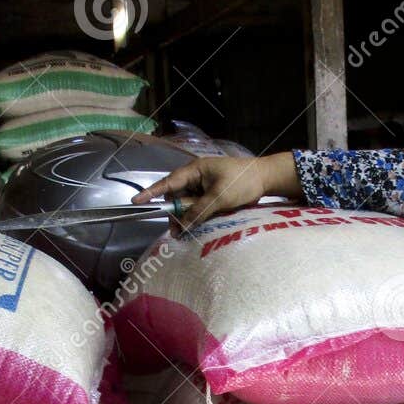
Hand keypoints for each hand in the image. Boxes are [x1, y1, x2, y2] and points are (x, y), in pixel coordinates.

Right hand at [133, 152, 301, 225]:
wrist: (266, 178)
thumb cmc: (243, 181)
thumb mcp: (219, 197)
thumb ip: (198, 211)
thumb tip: (181, 225)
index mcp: (195, 170)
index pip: (168, 182)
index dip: (152, 193)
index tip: (136, 202)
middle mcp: (197, 177)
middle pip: (177, 197)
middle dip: (175, 213)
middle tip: (175, 231)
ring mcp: (205, 186)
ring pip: (188, 204)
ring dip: (187, 217)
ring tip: (186, 232)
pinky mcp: (213, 195)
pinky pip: (199, 207)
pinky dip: (197, 216)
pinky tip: (197, 227)